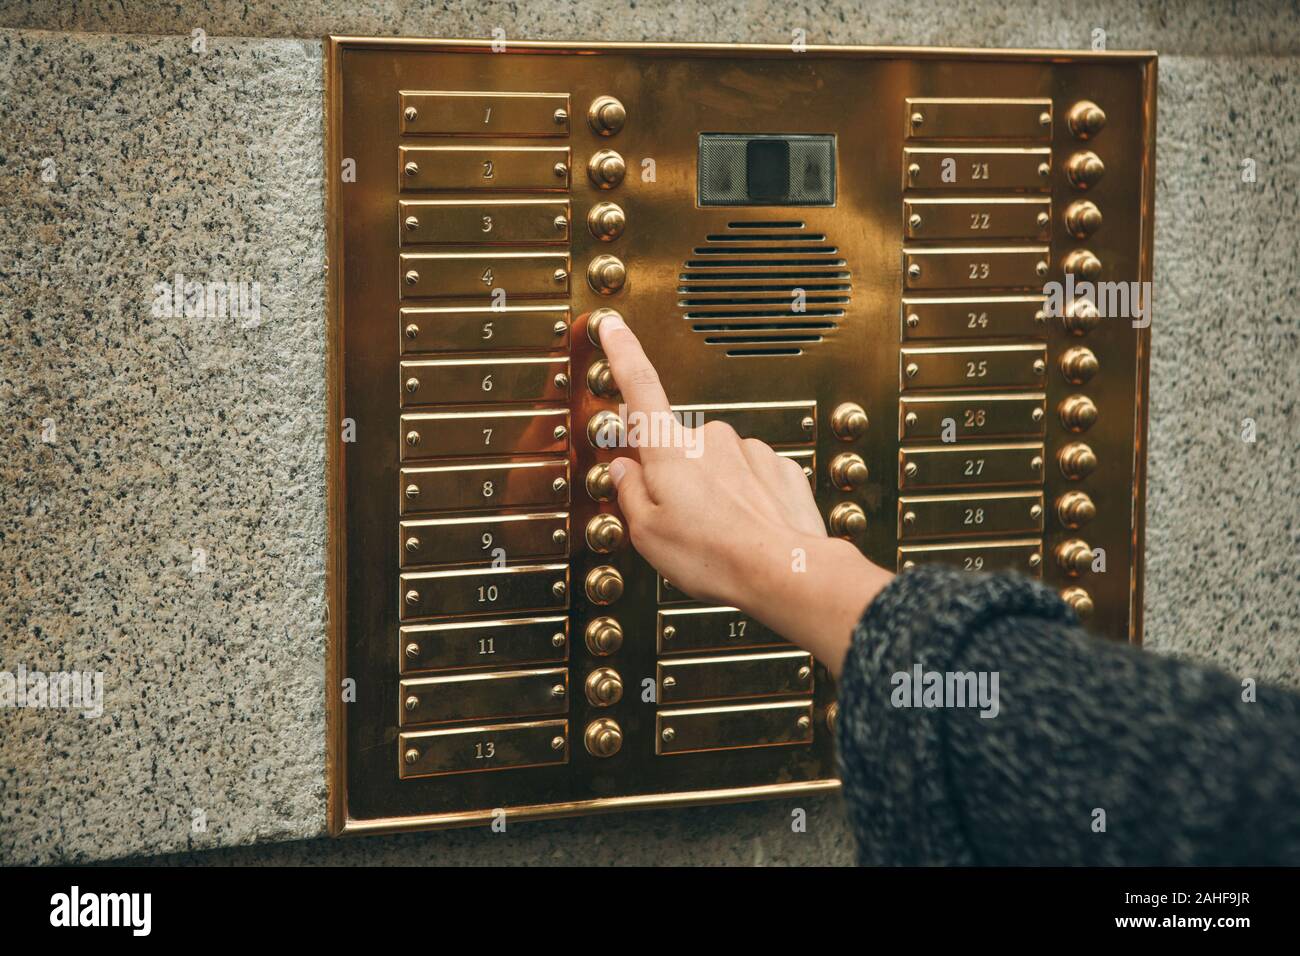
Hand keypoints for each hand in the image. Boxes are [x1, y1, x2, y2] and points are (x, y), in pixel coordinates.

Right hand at [598, 312, 892, 674]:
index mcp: (669, 450)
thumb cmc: (714, 555)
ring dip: (715, 492)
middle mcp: (710, 439)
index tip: (613, 327)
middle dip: (677, 478)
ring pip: (718, 466)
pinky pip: (751, 478)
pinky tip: (747, 529)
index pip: (639, 386)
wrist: (784, 570)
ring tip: (719, 535)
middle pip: (679, 449)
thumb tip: (624, 471)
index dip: (622, 353)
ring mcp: (749, 450)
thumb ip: (630, 493)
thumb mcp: (648, 533)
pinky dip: (746, 500)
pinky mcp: (779, 467)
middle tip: (682, 522)